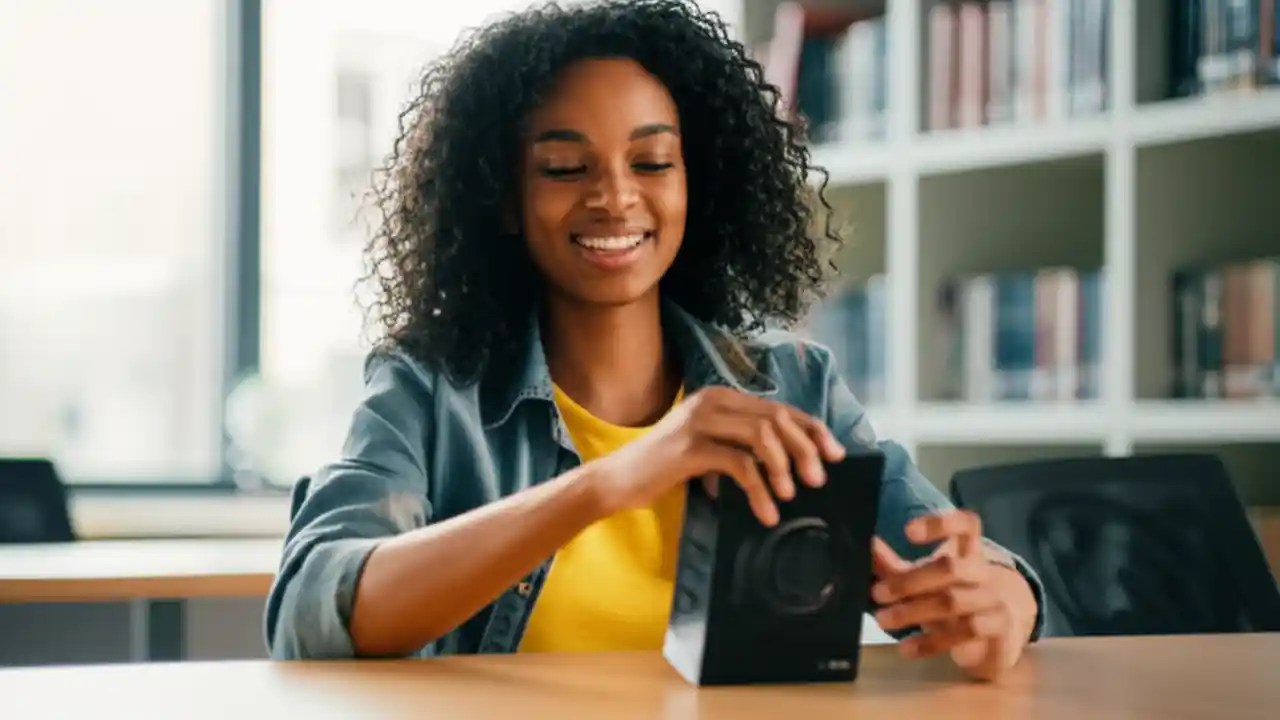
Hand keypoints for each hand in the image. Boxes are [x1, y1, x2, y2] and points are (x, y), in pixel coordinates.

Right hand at [587, 386, 845, 525]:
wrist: (617, 481)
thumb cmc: (665, 470)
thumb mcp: (709, 451)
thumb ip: (741, 446)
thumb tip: (793, 465)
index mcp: (720, 398)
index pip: (778, 408)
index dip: (811, 429)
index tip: (835, 454)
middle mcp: (711, 401)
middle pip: (776, 418)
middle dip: (805, 448)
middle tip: (820, 479)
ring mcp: (699, 421)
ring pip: (762, 435)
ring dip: (785, 467)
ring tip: (793, 495)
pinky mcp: (689, 447)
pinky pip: (739, 464)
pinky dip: (759, 490)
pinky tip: (766, 512)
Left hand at [870, 511, 1037, 680]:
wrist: (1003, 633)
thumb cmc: (958, 597)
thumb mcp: (927, 581)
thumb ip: (898, 567)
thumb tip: (869, 545)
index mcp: (969, 551)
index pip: (966, 525)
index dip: (941, 523)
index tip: (908, 531)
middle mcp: (984, 572)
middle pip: (951, 567)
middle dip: (910, 580)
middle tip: (877, 593)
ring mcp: (995, 600)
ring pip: (953, 602)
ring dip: (913, 612)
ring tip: (882, 620)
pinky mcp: (997, 629)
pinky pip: (964, 633)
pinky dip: (930, 642)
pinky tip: (906, 648)